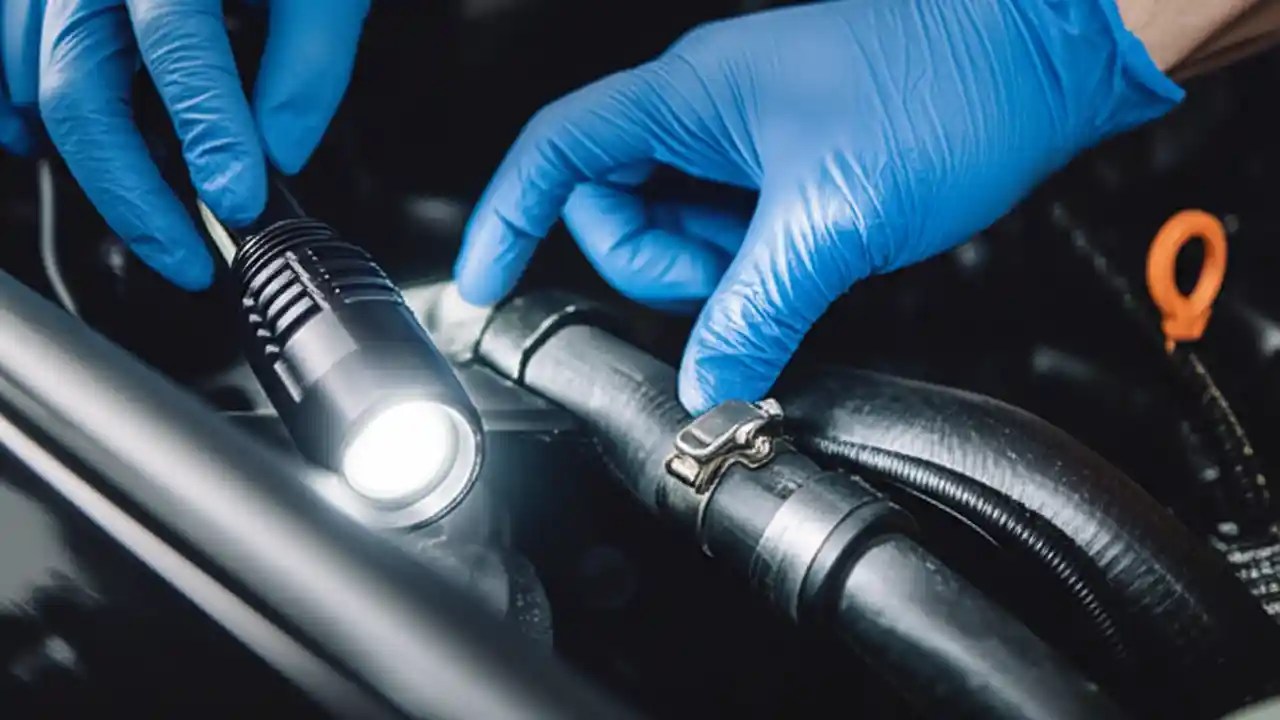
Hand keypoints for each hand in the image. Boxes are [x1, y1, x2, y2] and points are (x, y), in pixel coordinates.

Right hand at [3, 0, 368, 288]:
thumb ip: (307, 58)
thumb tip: (280, 152)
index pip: (178, 47)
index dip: (208, 134)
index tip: (237, 203)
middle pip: (83, 87)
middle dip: (135, 191)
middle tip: (190, 255)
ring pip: (35, 79)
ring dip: (86, 163)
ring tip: (149, 219)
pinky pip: (5, 51)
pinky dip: (19, 106)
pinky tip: (44, 147)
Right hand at [455, 0, 1182, 412]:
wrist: (1042, 60)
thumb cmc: (946, 87)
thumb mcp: (831, 220)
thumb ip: (753, 312)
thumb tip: (703, 386)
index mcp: (688, 96)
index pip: (557, 154)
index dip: (507, 219)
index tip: (486, 285)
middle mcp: (705, 111)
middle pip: (615, 208)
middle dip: (654, 267)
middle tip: (726, 286)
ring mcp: (747, 138)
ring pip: (677, 228)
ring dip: (711, 273)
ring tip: (786, 265)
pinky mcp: (788, 165)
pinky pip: (732, 231)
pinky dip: (747, 267)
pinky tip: (802, 263)